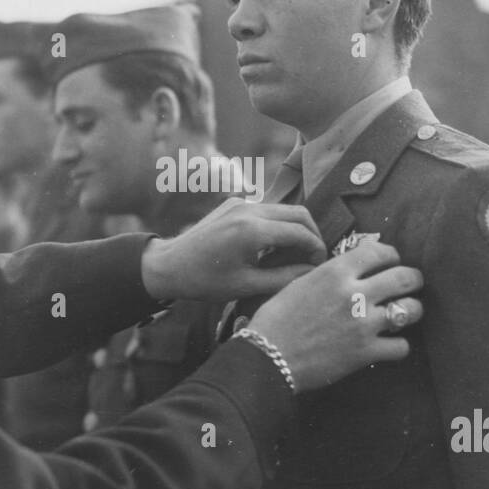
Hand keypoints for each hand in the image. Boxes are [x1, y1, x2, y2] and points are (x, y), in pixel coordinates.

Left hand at [140, 198, 326, 301]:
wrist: (168, 265)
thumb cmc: (205, 281)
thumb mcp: (247, 286)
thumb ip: (285, 278)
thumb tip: (312, 272)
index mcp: (253, 230)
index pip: (301, 232)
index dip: (316, 248)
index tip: (320, 265)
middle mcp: (249, 209)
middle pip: (298, 213)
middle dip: (311, 234)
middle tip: (313, 257)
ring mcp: (241, 202)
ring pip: (283, 209)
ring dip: (294, 229)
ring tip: (293, 255)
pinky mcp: (234, 203)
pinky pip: (267, 210)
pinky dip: (277, 224)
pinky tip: (271, 248)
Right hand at [251, 240, 422, 391]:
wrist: (267, 356)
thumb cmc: (276, 319)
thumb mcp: (300, 283)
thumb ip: (329, 275)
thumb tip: (350, 271)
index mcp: (335, 272)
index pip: (380, 251)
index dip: (392, 255)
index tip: (393, 261)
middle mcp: (354, 294)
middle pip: (404, 277)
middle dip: (414, 279)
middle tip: (412, 284)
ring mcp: (363, 324)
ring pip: (411, 310)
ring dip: (413, 310)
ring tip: (406, 313)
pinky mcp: (366, 352)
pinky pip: (401, 346)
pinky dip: (399, 346)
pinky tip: (391, 345)